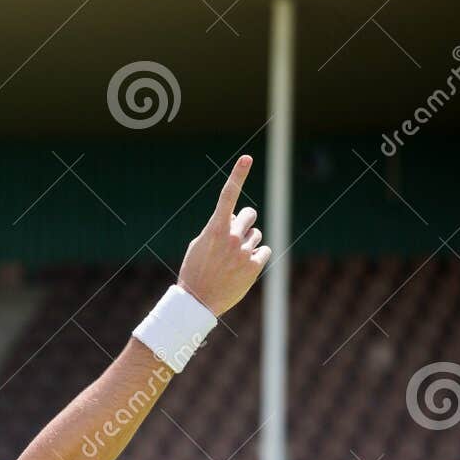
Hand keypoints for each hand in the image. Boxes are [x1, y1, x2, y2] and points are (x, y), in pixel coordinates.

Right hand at [177, 155, 271, 316]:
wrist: (197, 302)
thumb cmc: (195, 271)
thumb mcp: (199, 245)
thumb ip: (218, 227)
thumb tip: (238, 217)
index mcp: (215, 229)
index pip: (228, 196)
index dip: (237, 175)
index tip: (247, 158)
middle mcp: (231, 236)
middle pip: (249, 215)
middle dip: (244, 222)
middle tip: (234, 237)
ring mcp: (244, 251)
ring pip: (256, 235)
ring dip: (248, 243)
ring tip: (232, 260)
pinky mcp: (254, 266)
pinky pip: (264, 251)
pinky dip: (256, 257)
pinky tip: (242, 269)